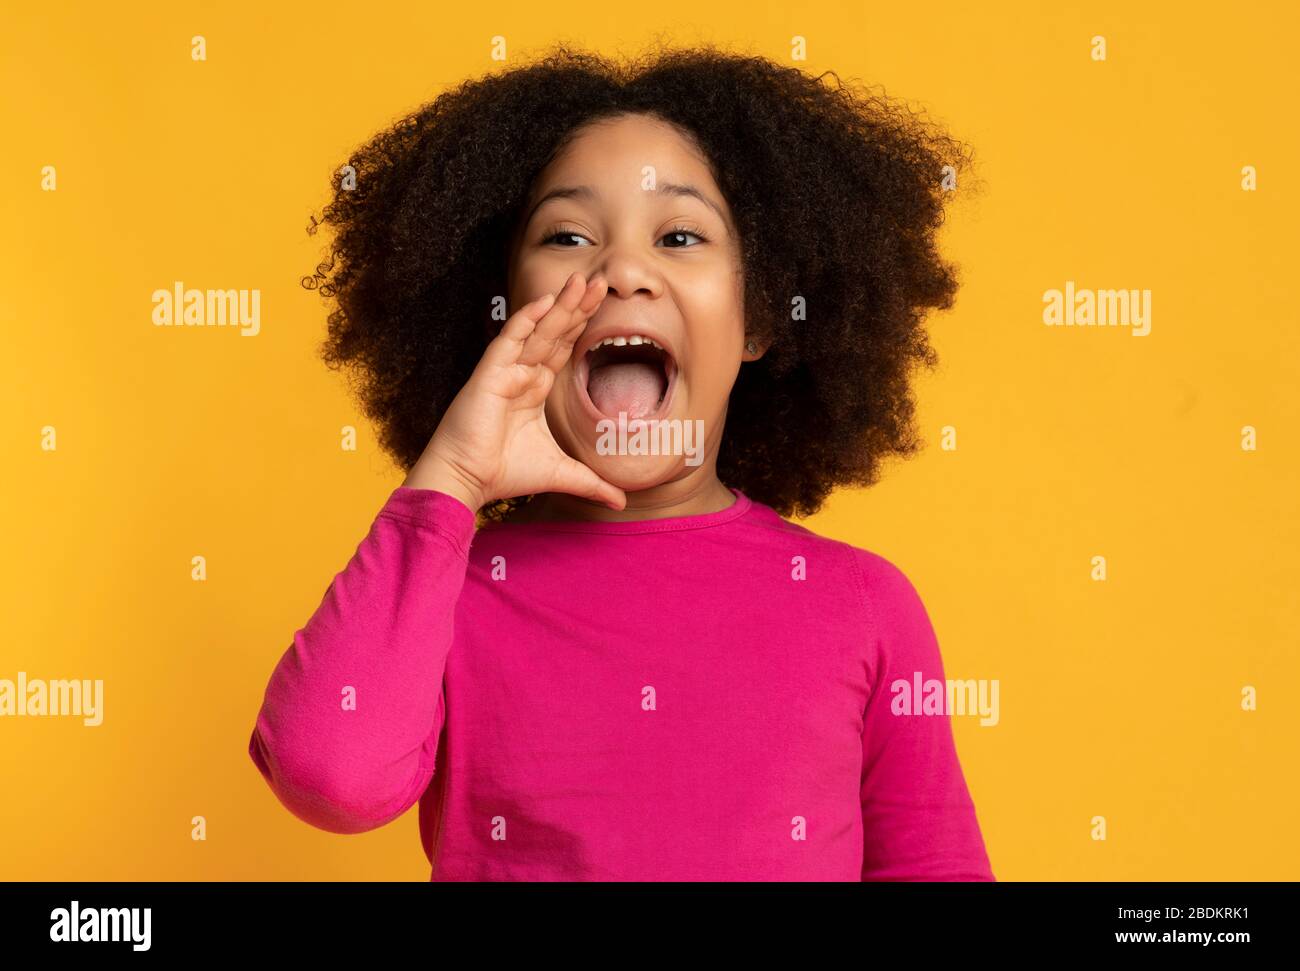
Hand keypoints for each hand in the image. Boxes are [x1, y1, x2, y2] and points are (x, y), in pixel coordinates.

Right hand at [402, 271, 626, 511]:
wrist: (468, 480)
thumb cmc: (505, 473)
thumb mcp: (562, 474)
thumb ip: (593, 483)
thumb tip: (621, 503)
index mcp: (536, 388)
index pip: (563, 348)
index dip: (582, 325)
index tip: (603, 303)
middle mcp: (522, 374)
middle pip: (555, 332)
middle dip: (577, 307)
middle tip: (599, 281)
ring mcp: (505, 371)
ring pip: (537, 331)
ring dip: (559, 305)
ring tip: (580, 280)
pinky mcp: (490, 374)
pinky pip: (510, 340)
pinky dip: (525, 320)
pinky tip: (544, 301)